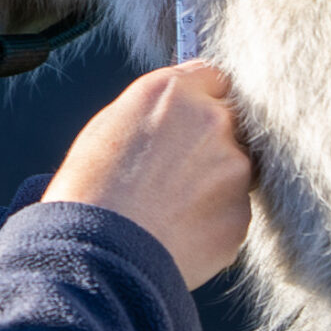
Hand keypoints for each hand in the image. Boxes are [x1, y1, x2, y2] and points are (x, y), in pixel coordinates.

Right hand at [44, 61, 252, 289]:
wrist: (99, 253)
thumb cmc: (89, 191)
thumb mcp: (109, 127)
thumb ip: (153, 111)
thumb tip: (173, 111)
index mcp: (173, 92)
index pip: (213, 77)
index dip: (202, 99)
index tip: (195, 116)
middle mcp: (212, 121)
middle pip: (229, 122)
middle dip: (211, 142)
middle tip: (175, 171)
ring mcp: (234, 169)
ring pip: (234, 170)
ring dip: (213, 183)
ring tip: (168, 208)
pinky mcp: (241, 215)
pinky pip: (232, 212)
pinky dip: (212, 221)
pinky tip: (176, 232)